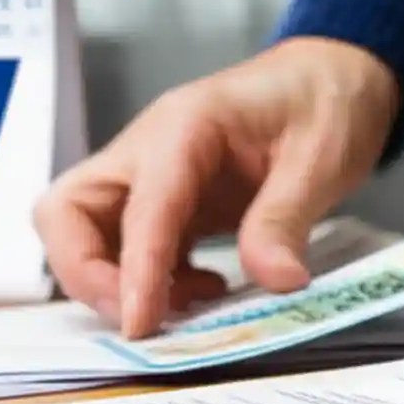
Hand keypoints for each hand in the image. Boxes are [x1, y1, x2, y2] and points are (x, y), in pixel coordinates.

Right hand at [34, 38, 397, 336]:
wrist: (335, 80)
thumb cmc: (325, 101)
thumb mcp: (321, 158)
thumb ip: (287, 218)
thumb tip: (276, 280)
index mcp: (184, 128)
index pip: (139, 207)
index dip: (133, 270)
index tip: (140, 323)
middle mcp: (150, 151)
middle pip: (69, 212)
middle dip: (86, 273)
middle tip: (139, 320)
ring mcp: (153, 178)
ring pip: (87, 233)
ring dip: (114, 282)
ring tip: (180, 311)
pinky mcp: (172, 206)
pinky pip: (131, 249)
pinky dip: (152, 282)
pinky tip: (203, 292)